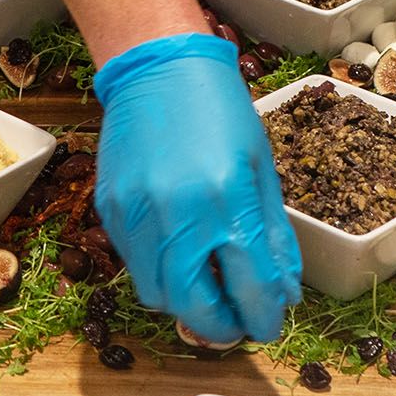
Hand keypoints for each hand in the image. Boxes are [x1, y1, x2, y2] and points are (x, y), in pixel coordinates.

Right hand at [92, 34, 300, 342]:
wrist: (159, 67)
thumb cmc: (220, 110)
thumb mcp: (261, 167)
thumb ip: (272, 234)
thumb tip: (284, 290)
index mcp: (228, 202)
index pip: (250, 287)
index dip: (263, 316)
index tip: (268, 324)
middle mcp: (179, 216)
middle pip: (196, 308)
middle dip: (221, 328)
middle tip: (236, 323)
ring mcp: (138, 216)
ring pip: (158, 294)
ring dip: (186, 303)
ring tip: (206, 289)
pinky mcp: (111, 210)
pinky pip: (134, 263)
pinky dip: (158, 271)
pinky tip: (177, 251)